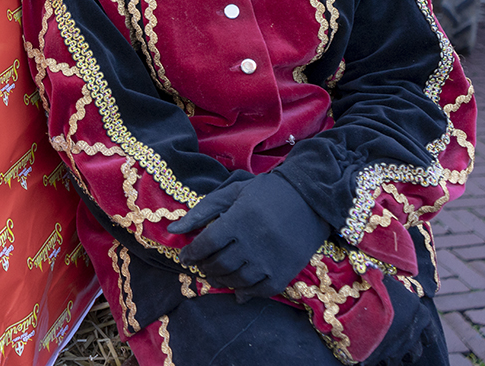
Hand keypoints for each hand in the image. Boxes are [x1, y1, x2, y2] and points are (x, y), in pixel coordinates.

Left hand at [167, 172, 329, 301]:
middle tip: (200, 265)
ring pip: (237, 280)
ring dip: (221, 280)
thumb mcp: (232, 193)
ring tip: (216, 275)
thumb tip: (173, 231)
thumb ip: (202, 211)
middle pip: (219, 264)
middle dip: (204, 267)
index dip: (192, 253)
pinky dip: (245, 293)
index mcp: (239, 219)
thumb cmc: (267, 192)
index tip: (185, 257)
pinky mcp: (285, 272)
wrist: (311, 197)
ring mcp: (270, 260)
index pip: (206, 244)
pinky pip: (260, 291)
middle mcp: (253, 242)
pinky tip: (238, 290)